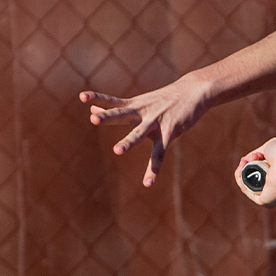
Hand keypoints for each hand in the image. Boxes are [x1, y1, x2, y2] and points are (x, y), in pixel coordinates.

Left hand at [79, 75, 213, 186]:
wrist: (193, 91)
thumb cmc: (164, 99)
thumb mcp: (140, 102)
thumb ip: (116, 109)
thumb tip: (92, 110)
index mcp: (134, 105)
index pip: (112, 101)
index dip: (97, 98)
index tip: (82, 97)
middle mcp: (143, 112)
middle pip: (122, 114)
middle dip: (108, 116)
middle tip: (94, 119)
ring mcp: (156, 122)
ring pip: (139, 133)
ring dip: (129, 141)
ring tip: (117, 151)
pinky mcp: (170, 132)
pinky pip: (160, 153)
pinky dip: (153, 169)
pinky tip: (147, 183)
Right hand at [236, 138, 275, 207]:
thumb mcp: (270, 148)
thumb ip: (259, 153)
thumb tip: (246, 160)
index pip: (268, 178)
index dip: (256, 165)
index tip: (255, 157)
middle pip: (256, 182)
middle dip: (248, 168)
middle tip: (247, 159)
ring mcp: (272, 199)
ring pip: (249, 186)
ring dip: (242, 173)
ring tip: (244, 162)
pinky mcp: (264, 202)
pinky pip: (247, 190)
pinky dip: (240, 178)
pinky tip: (241, 168)